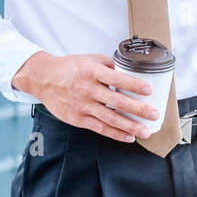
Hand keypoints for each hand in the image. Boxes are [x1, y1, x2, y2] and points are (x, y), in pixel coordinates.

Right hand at [12, 51, 158, 142]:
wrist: (43, 78)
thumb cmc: (69, 68)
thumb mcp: (89, 59)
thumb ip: (109, 64)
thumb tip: (129, 69)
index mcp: (92, 72)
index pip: (117, 79)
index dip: (134, 85)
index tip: (149, 90)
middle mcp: (88, 89)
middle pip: (117, 102)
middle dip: (138, 109)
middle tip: (154, 114)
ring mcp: (82, 106)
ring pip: (110, 118)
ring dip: (130, 126)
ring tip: (145, 131)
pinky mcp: (78, 119)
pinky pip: (100, 128)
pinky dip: (115, 134)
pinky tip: (128, 137)